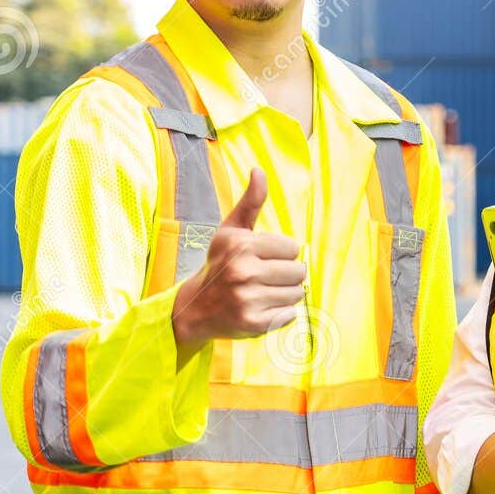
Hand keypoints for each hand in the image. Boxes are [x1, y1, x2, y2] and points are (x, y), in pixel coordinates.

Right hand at [171, 167, 306, 348]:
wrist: (195, 307)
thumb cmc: (219, 263)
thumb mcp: (231, 230)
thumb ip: (250, 202)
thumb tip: (259, 170)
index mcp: (241, 245)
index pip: (292, 248)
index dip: (281, 253)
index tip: (263, 258)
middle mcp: (243, 271)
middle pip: (299, 271)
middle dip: (286, 274)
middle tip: (265, 277)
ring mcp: (249, 299)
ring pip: (297, 293)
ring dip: (285, 293)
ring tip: (263, 292)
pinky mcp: (255, 323)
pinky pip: (290, 314)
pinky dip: (280, 312)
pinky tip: (261, 308)